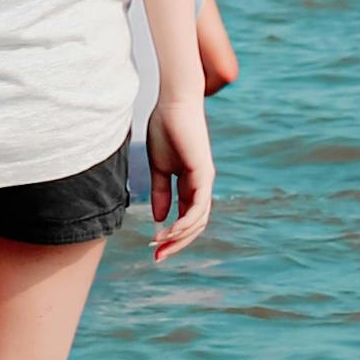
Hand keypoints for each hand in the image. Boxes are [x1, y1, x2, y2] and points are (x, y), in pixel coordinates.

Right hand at [145, 94, 213, 261]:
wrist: (173, 103)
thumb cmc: (165, 129)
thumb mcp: (159, 167)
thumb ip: (161, 192)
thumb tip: (160, 219)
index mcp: (191, 183)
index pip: (186, 217)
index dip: (172, 235)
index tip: (154, 247)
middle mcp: (202, 185)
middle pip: (195, 225)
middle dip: (177, 243)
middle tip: (158, 257)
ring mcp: (205, 180)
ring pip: (198, 220)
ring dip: (180, 237)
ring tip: (160, 245)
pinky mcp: (203, 173)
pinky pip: (198, 206)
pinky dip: (185, 222)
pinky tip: (169, 231)